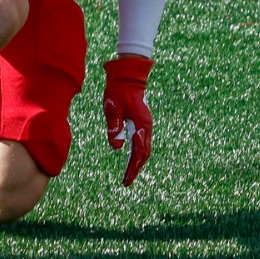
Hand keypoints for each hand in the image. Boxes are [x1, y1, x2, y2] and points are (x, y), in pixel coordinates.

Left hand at [101, 56, 152, 185]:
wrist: (128, 76)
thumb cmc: (119, 91)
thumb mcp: (113, 108)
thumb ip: (114, 127)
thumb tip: (117, 148)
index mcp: (141, 125)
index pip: (138, 152)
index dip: (132, 168)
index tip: (126, 181)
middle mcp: (147, 127)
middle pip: (144, 154)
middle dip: (136, 169)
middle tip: (126, 182)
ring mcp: (146, 125)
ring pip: (144, 149)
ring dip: (137, 162)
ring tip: (128, 174)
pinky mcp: (142, 122)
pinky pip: (142, 142)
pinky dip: (138, 153)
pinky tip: (130, 158)